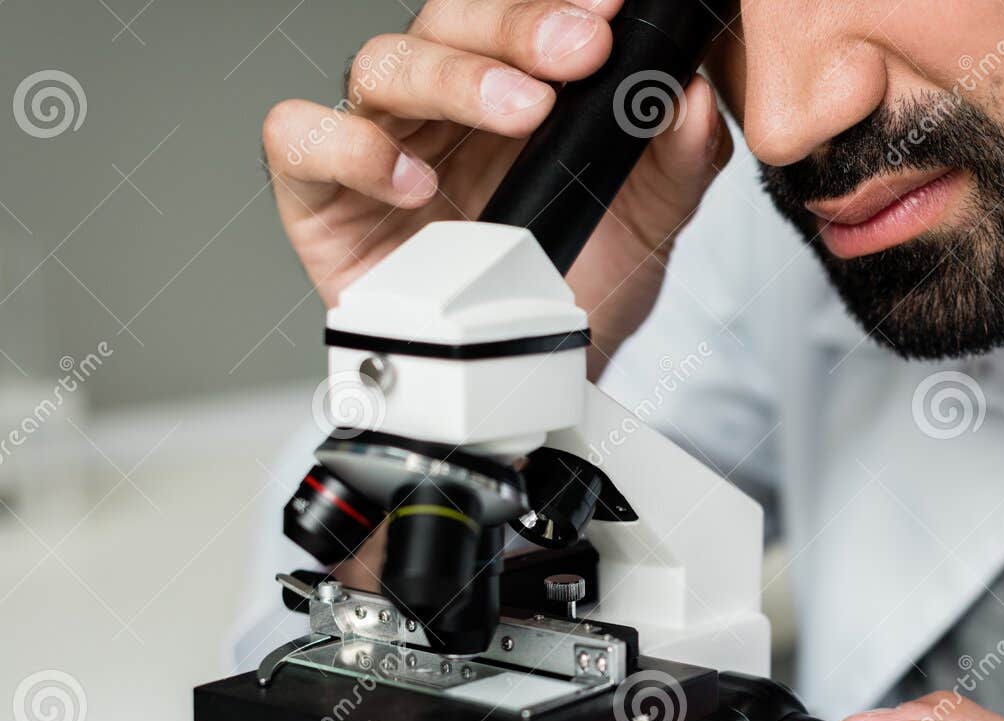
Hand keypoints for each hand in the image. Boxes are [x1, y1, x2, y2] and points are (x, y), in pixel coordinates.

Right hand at [261, 0, 731, 374]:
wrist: (527, 386)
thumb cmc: (565, 293)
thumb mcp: (646, 226)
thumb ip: (676, 160)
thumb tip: (690, 95)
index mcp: (510, 88)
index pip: (517, 14)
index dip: (556, 5)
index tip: (611, 13)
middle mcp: (439, 105)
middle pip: (448, 22)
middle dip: (518, 30)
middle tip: (580, 52)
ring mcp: (378, 144)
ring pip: (383, 65)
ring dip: (452, 78)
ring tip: (518, 112)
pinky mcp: (322, 197)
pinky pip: (299, 138)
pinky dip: (349, 147)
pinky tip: (411, 180)